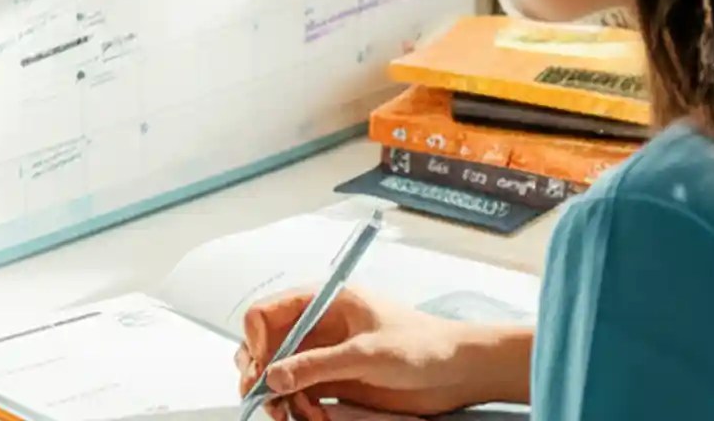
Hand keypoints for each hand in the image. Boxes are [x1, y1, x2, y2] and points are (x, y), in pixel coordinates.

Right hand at [234, 287, 530, 420]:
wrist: (458, 372)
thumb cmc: (423, 345)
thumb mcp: (366, 353)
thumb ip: (318, 365)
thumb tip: (273, 376)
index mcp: (324, 303)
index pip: (266, 313)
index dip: (255, 341)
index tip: (260, 370)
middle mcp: (318, 328)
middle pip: (265, 347)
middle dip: (260, 376)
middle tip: (267, 401)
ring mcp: (324, 356)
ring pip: (279, 377)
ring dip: (282, 400)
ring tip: (298, 416)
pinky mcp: (334, 383)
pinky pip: (300, 397)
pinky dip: (300, 411)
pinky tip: (316, 418)